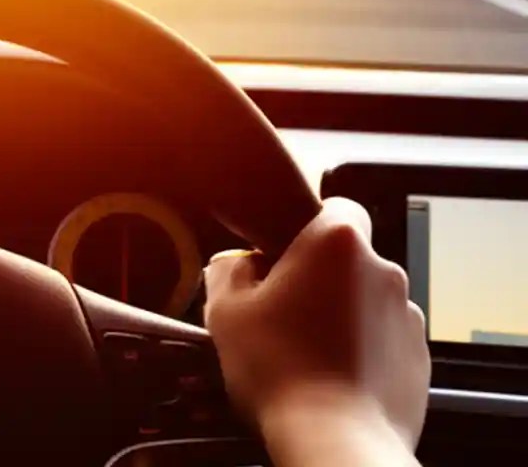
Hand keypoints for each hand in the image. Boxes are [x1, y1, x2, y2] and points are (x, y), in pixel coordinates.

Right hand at [204, 198, 429, 454]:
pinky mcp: (419, 359)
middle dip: (316, 279)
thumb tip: (234, 264)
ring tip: (303, 353)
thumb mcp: (226, 312)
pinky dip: (360, 352)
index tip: (280, 255)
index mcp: (337, 243)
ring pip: (365, 301)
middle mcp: (382, 271)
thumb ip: (227, 271)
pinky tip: (329, 377)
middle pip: (346, 258)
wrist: (335, 440)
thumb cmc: (280, 370)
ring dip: (340, 316)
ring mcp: (407, 316)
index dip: (305, 226)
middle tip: (278, 313)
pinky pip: (383, 341)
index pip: (334, 204)